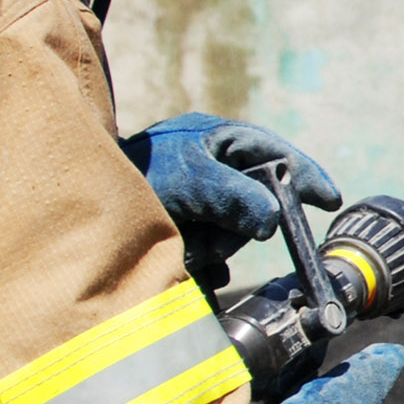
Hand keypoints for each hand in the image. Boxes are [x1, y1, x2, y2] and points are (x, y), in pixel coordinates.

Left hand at [121, 113, 340, 278]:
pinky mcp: (182, 228)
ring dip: (214, 245)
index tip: (329, 201)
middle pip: (257, 202)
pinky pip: (212, 252)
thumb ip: (234, 196)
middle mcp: (211, 168)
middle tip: (213, 237)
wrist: (75, 202)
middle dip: (239, 225)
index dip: (305, 176)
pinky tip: (189, 261)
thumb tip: (272, 221)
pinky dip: (205, 262)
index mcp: (217, 140)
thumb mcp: (189, 178)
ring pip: (233, 231)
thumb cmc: (133, 176)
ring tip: (183, 244)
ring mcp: (197, 200)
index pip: (276, 155)